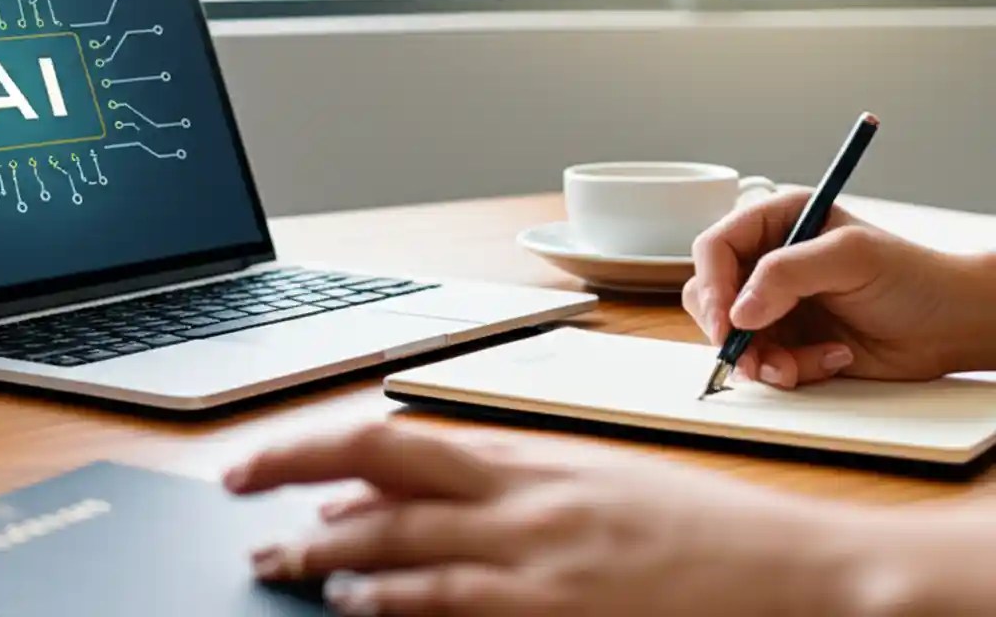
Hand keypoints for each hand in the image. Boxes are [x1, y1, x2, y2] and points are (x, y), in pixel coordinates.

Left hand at [224, 424, 877, 616]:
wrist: (793, 567)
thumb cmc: (697, 525)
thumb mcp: (590, 479)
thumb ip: (497, 480)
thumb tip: (404, 486)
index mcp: (528, 454)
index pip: (391, 435)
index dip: (312, 443)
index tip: (262, 460)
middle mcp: (520, 496)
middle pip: (376, 477)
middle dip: (293, 487)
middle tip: (241, 504)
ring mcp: (534, 556)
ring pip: (397, 543)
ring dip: (325, 553)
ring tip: (276, 559)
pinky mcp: (554, 610)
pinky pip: (448, 603)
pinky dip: (390, 602)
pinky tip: (351, 605)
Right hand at [683, 190, 993, 388]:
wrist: (950, 326)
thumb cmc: (912, 278)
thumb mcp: (851, 258)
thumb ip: (787, 274)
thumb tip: (738, 312)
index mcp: (778, 222)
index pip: (716, 248)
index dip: (712, 285)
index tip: (727, 322)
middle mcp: (768, 261)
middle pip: (709, 294)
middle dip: (729, 330)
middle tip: (752, 355)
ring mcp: (774, 303)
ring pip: (730, 335)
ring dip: (760, 358)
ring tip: (798, 367)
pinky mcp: (786, 339)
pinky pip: (760, 360)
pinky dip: (788, 370)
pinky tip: (828, 360)